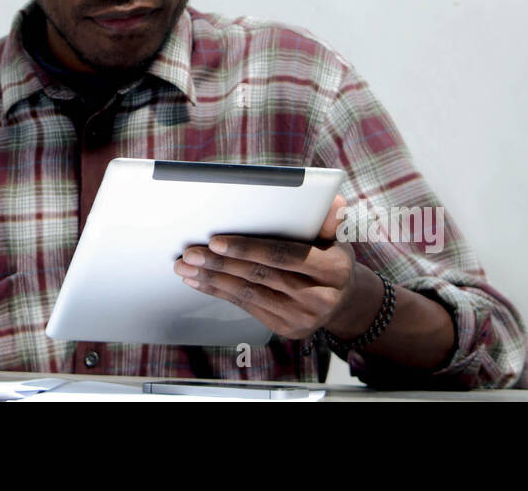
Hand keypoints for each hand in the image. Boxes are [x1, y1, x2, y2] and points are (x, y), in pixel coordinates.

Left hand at [172, 194, 374, 340]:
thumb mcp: (337, 235)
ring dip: (213, 280)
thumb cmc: (330, 256)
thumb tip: (333, 198)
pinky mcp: (287, 329)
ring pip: (249, 294)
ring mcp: (303, 317)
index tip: (216, 241)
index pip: (283, 256)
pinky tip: (199, 281)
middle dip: (220, 264)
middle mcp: (320, 297)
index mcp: (333, 269)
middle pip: (260, 276)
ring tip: (185, 267)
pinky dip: (220, 292)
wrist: (343, 299)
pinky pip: (247, 307)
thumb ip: (330, 217)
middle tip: (190, 253)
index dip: (248, 249)